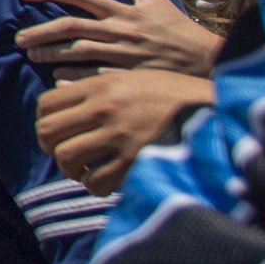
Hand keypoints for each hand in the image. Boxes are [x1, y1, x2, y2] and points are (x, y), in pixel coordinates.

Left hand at [16, 0, 223, 77]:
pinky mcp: (128, 75)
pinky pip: (96, 76)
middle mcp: (119, 30)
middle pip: (71, 26)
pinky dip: (75, 77)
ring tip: (31, 55)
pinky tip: (56, 79)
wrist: (205, 57)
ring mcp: (122, 54)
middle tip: (17, 38)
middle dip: (41, 31)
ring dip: (51, 54)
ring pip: (79, 52)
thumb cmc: (176, 27)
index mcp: (122, 10)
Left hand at [36, 66, 217, 193]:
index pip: (47, 103)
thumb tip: (63, 90)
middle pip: (47, 131)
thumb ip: (99, 85)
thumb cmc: (178, 94)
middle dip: (51, 147)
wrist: (219, 110)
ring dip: (72, 169)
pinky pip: (95, 182)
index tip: (58, 132)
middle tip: (67, 155)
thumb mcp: (137, 77)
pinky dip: (95, 186)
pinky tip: (106, 181)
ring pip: (65, 158)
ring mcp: (118, 135)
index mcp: (103, 85)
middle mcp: (105, 108)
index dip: (46, 121)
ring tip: (86, 170)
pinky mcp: (135, 162)